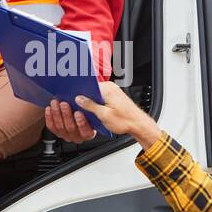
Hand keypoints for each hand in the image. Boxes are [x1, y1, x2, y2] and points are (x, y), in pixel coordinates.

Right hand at [44, 81, 159, 146]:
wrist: (138, 124)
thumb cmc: (125, 120)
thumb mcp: (103, 115)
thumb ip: (90, 106)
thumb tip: (79, 99)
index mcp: (107, 89)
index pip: (88, 86)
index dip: (79, 92)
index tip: (72, 96)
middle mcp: (110, 87)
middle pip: (91, 90)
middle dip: (85, 97)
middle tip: (78, 106)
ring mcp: (113, 91)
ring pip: (96, 94)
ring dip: (92, 102)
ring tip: (88, 111)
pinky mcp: (114, 97)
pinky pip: (102, 97)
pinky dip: (97, 103)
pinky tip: (96, 112)